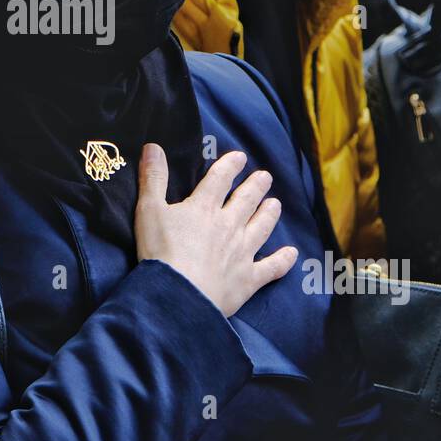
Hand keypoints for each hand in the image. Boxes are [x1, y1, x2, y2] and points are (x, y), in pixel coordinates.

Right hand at [134, 144, 296, 317]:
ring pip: (261, 228)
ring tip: (275, 204)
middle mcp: (228, 225)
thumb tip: (153, 146)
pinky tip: (292, 254)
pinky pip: (271, 268)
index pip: (220, 179)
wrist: (179, 294)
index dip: (230, 166)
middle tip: (265, 177)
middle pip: (246, 201)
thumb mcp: (149, 210)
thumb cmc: (160, 251)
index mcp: (204, 208)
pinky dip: (283, 261)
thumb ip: (153, 178)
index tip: (240, 157)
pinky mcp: (248, 279)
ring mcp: (241, 252)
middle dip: (256, 187)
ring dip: (269, 214)